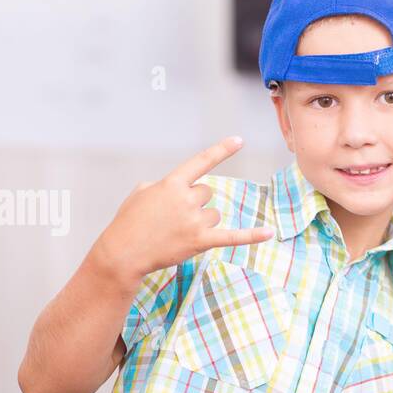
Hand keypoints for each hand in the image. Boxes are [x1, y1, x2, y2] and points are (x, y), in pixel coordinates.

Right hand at [94, 136, 273, 288]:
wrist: (123, 252)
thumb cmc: (129, 222)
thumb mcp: (141, 192)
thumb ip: (163, 185)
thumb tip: (178, 189)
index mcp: (171, 183)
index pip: (201, 162)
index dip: (222, 150)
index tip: (239, 140)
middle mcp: (186, 199)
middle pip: (207, 193)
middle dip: (194, 204)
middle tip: (172, 218)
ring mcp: (194, 220)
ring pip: (213, 214)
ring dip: (201, 222)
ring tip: (177, 232)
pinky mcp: (200, 241)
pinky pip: (231, 237)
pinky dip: (251, 236)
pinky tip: (270, 233)